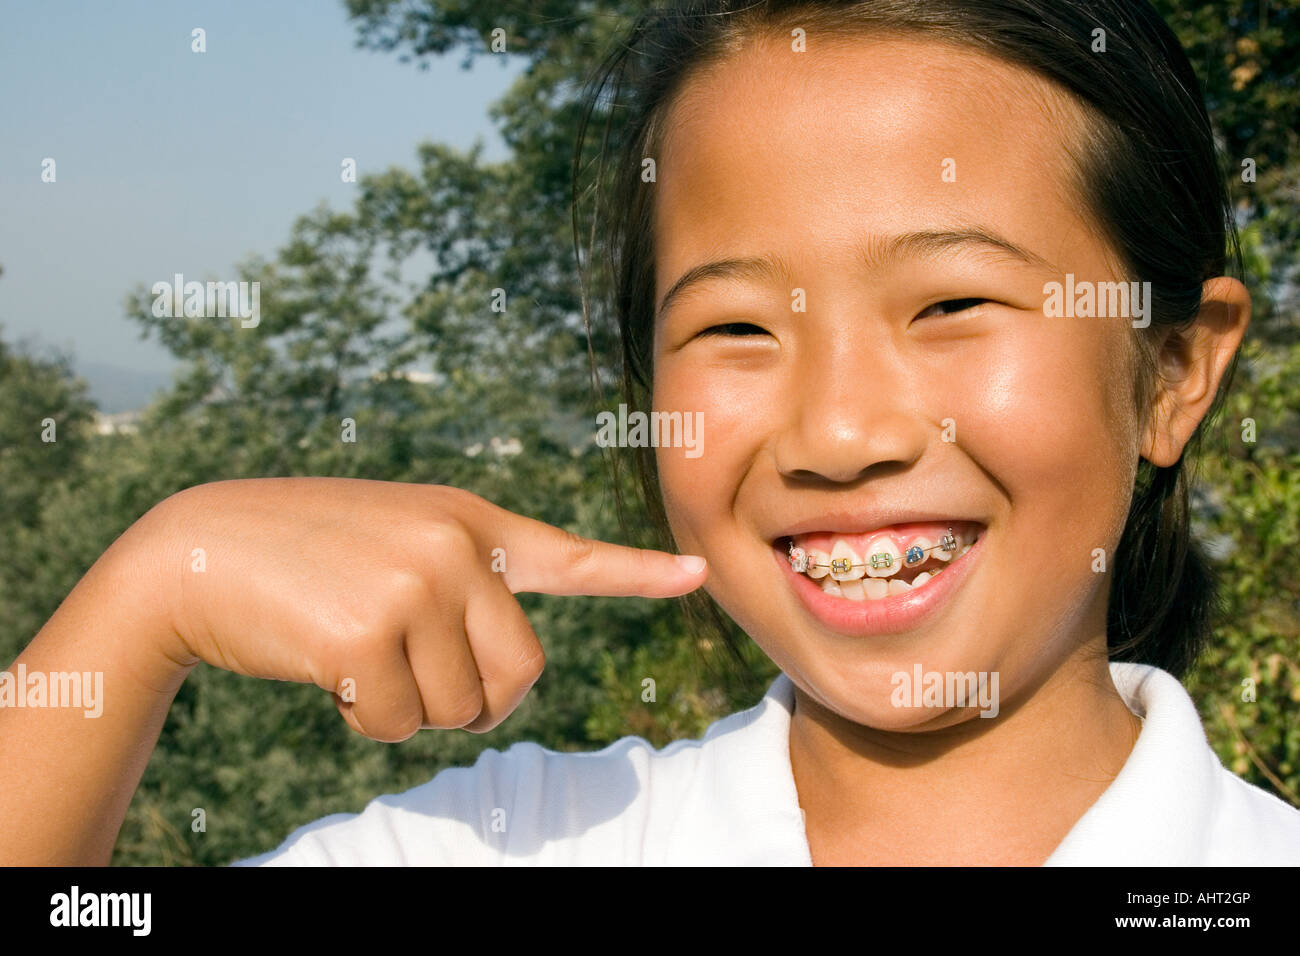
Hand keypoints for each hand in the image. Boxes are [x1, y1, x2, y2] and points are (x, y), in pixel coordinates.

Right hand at [146, 478, 706, 738]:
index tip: (695, 575)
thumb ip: (459, 589)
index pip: (568, 556)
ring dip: (406, 705)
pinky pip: (397, 725)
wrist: (197, 550)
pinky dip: (360, 719)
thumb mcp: (394, 546)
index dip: (635, 573)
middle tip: (412, 675)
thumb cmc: (300, 558)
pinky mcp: (369, 632)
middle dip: (472, 699)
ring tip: (352, 646)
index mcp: (468, 523)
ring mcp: (416, 585)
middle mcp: (456, 546)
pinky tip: (324, 666)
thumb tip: (503, 684)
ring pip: (458, 707)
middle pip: (520, 675)